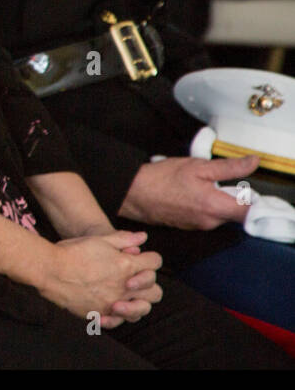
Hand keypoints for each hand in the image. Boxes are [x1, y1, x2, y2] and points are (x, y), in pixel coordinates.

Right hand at [38, 231, 162, 328]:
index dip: (150, 258)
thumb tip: (142, 237)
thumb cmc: (73, 252)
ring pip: (141, 310)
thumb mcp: (100, 240)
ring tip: (125, 297)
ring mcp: (113, 303)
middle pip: (155, 292)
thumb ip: (124, 239)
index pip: (154, 262)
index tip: (140, 258)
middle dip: (149, 284)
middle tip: (135, 279)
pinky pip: (118, 322)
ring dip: (138, 303)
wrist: (50, 270)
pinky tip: (109, 308)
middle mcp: (125, 287)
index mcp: (127, 265)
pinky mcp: (100, 314)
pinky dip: (117, 317)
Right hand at [119, 156, 258, 229]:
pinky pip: (204, 216)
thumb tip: (253, 162)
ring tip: (195, 185)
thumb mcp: (198, 166)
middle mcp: (210, 222)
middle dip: (229, 195)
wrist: (132, 193)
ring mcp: (198, 226)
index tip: (252, 191)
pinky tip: (185, 193)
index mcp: (216, 207)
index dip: (256, 202)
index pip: (251, 213)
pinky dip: (200, 205)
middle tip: (214, 179)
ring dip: (214, 199)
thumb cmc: (161, 179)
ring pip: (218, 213)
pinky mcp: (188, 227)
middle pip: (234, 211)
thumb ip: (229, 167)